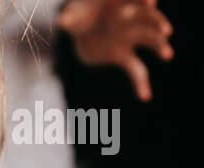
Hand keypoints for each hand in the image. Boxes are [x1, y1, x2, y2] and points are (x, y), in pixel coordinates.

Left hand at [58, 0, 172, 100]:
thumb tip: (61, 22)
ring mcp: (129, 37)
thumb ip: (70, 18)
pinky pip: (135, 69)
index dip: (144, 0)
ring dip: (158, 46)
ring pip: (148, 40)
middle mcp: (131, 18)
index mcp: (121, 2)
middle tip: (165, 30)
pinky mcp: (123, 55)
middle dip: (156, 23)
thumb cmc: (79, 15)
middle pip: (148, 18)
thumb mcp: (73, 15)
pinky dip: (140, 83)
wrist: (79, 31)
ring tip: (167, 54)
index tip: (150, 3)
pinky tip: (145, 96)